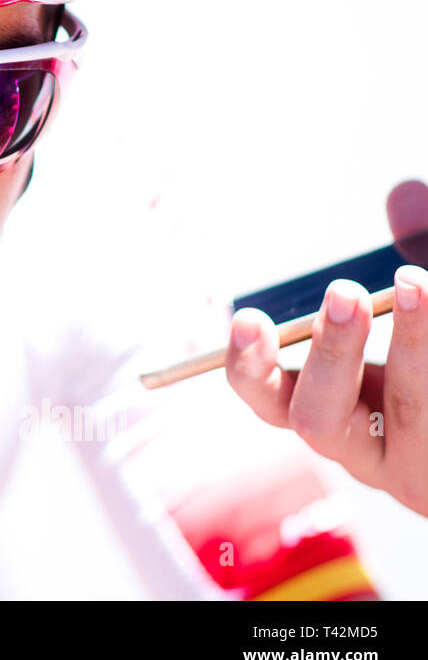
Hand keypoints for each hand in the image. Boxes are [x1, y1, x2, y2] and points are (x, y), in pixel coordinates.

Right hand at [225, 180, 427, 517]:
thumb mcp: (427, 300)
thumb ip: (418, 246)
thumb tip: (404, 195)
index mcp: (332, 409)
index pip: (267, 398)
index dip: (249, 364)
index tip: (249, 318)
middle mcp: (365, 449)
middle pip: (316, 419)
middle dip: (329, 353)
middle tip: (345, 294)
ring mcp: (418, 465)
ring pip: (405, 416)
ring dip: (409, 347)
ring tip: (417, 285)